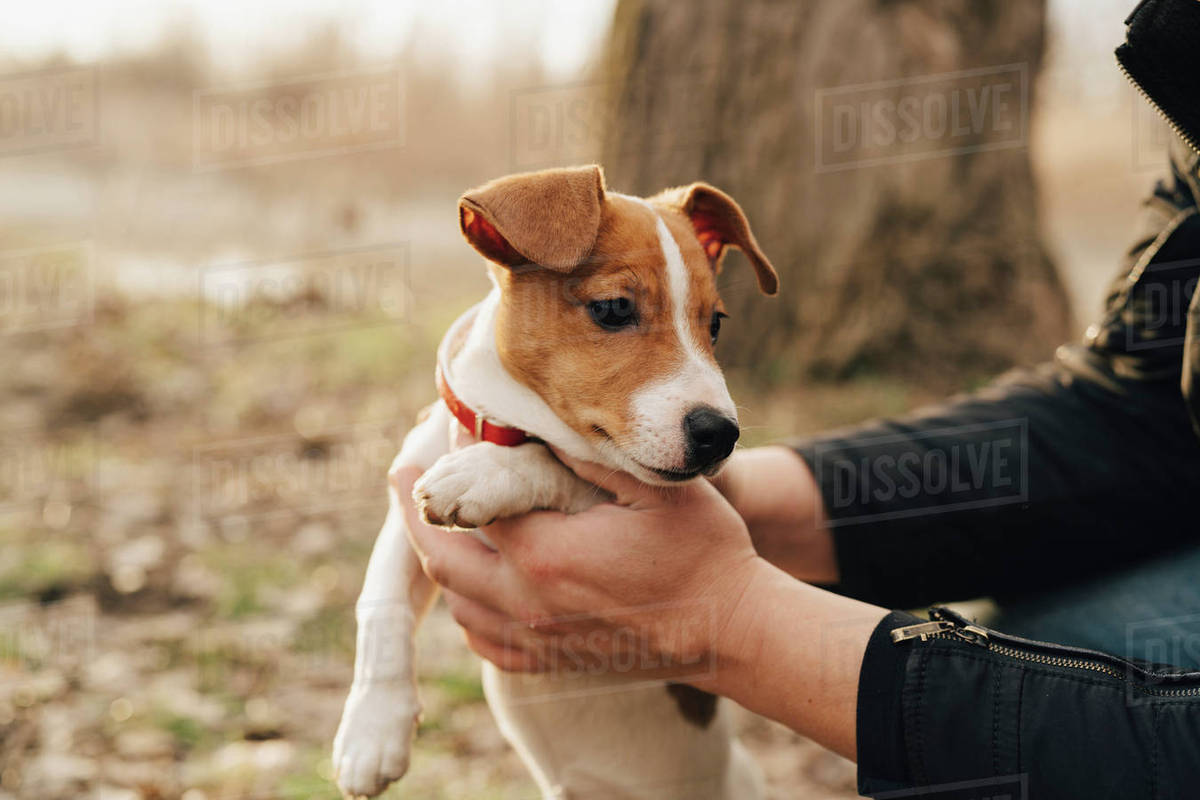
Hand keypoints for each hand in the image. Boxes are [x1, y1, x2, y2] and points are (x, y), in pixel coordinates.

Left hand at [398, 454, 885, 759]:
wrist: (730, 628)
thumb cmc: (702, 550)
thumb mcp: (653, 486)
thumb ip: (590, 455)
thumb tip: (540, 424)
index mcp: (545, 553)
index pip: (469, 505)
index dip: (448, 469)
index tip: (435, 442)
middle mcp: (528, 601)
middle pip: (443, 558)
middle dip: (415, 515)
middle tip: (404, 477)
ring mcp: (537, 638)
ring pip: (458, 602)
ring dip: (442, 560)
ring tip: (439, 524)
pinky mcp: (551, 661)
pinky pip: (485, 641)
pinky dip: (467, 609)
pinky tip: (474, 588)